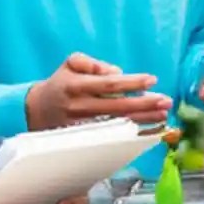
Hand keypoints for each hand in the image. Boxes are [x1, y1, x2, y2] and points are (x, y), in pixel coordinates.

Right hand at [25, 53, 171, 130]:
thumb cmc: (61, 83)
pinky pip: (112, 138)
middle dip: (144, 104)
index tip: (152, 80)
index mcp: (76, 86)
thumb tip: (117, 71)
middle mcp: (79, 107)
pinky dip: (131, 135)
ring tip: (163, 115)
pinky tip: (149, 131)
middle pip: (117, 107)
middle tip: (165, 101)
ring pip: (117, 125)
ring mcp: (82, 126)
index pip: (109, 84)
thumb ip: (93, 63)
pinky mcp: (85, 140)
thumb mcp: (71, 63)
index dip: (131, 83)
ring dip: (142, 121)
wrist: (37, 110)